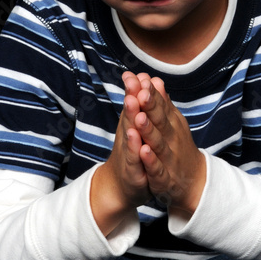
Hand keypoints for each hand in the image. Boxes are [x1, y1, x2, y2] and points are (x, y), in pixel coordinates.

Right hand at [90, 77, 151, 235]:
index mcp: (133, 124)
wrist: (120, 186)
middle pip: (131, 115)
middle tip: (135, 82)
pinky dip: (136, 151)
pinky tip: (139, 143)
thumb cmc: (131, 152)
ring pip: (132, 135)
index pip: (136, 104)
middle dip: (134, 99)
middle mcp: (129, 136)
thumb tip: (140, 77)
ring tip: (135, 107)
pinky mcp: (133, 171)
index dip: (138, 89)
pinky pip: (135, 160)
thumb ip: (137, 103)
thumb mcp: (134, 126)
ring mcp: (130, 153)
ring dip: (133, 121)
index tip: (139, 74)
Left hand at [122, 71, 206, 215]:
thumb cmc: (179, 147)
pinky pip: (157, 168)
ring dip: (149, 131)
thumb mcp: (173, 123)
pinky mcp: (164, 178)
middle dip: (150, 106)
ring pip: (158, 143)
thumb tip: (154, 79)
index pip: (160, 105)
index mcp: (172, 124)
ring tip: (139, 118)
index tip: (140, 77)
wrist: (195, 182)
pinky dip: (151, 160)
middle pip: (160, 120)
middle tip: (140, 91)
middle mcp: (172, 138)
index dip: (150, 92)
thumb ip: (162, 104)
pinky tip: (143, 151)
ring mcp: (169, 158)